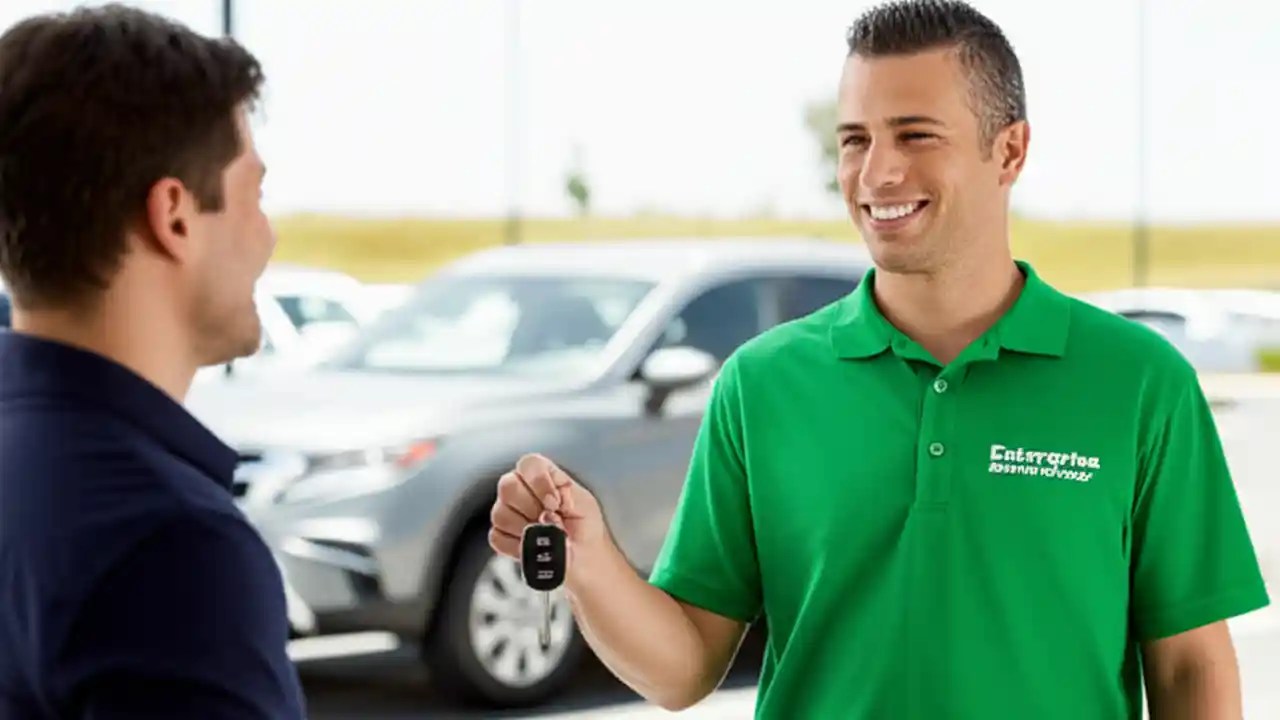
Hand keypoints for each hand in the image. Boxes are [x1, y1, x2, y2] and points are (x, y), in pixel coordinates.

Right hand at [489, 453, 607, 578]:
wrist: (582, 555)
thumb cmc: (583, 526)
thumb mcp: (585, 507)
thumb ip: (567, 500)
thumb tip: (547, 514)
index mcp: (543, 474)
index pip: (529, 464)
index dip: (540, 482)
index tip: (555, 503)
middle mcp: (520, 488)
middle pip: (508, 486)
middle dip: (532, 508)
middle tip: (550, 520)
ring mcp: (506, 511)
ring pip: (501, 514)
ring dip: (527, 529)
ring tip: (546, 534)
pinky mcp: (500, 534)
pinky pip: (498, 537)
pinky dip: (519, 545)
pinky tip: (534, 545)